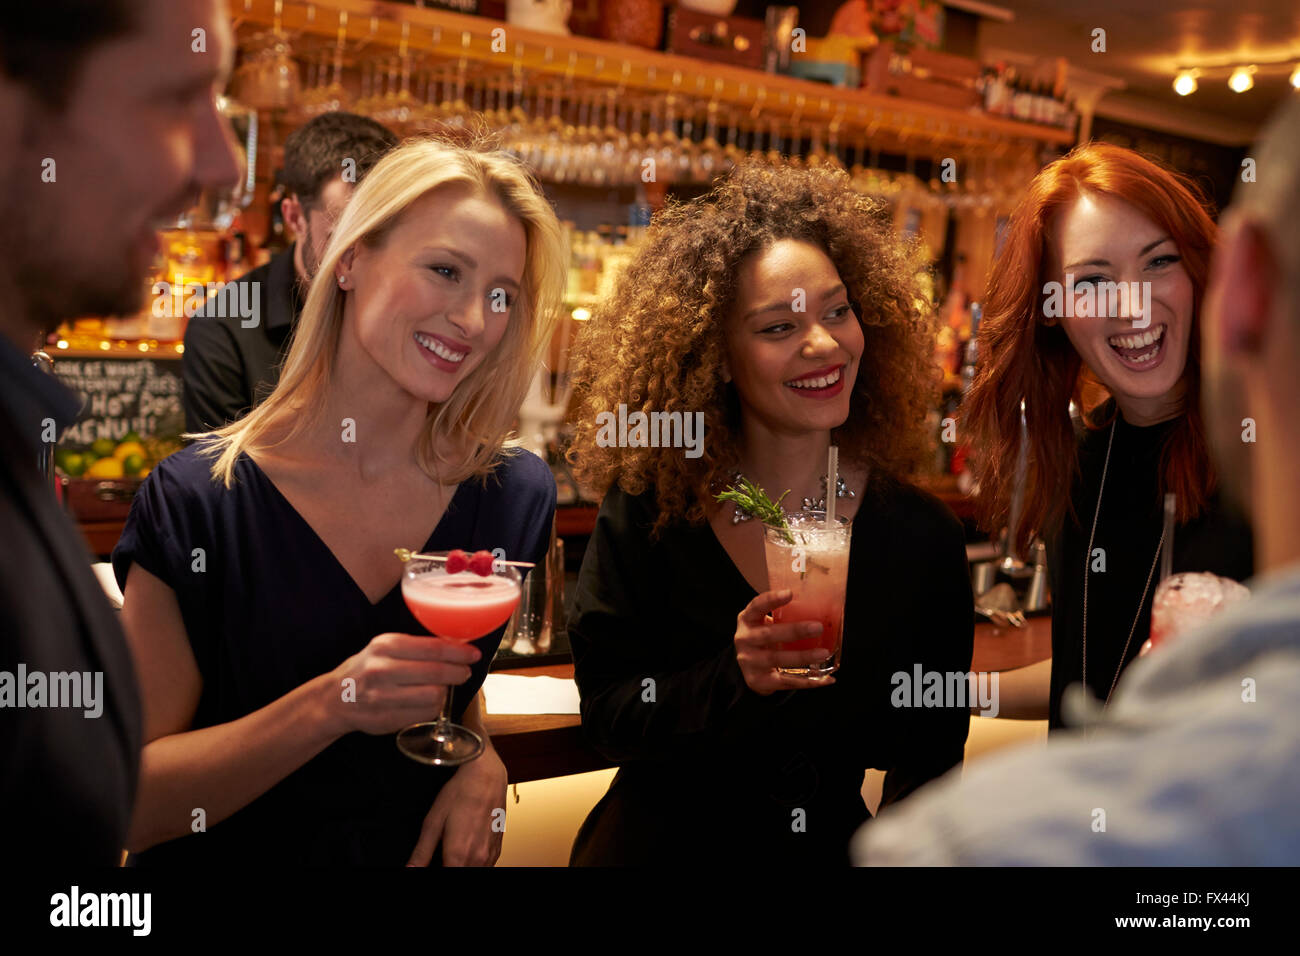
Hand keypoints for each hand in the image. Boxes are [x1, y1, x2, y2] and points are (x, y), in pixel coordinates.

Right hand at [326, 633, 480, 735]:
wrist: (335, 698)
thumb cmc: (367, 668)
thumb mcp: (385, 647)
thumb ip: (415, 646)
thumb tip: (456, 646)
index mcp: (386, 646)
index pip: (433, 648)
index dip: (459, 652)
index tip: (473, 654)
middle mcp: (383, 670)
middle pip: (437, 673)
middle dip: (458, 672)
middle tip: (465, 672)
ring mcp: (383, 697)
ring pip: (434, 696)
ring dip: (446, 692)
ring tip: (446, 687)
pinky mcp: (387, 719)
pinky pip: (425, 714)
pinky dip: (434, 708)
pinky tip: (431, 702)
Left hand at [407, 747, 507, 866]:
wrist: (486, 775)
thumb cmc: (461, 793)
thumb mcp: (432, 822)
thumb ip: (421, 852)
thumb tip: (410, 868)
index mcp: (459, 855)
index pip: (447, 877)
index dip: (434, 873)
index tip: (427, 864)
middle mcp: (477, 858)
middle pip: (460, 875)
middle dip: (447, 868)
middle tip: (438, 856)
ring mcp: (490, 855)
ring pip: (473, 873)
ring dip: (460, 867)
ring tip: (449, 854)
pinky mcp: (497, 849)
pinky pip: (485, 867)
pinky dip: (473, 864)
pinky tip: (465, 852)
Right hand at [734, 589, 836, 695]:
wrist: (750, 668)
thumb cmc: (765, 639)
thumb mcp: (766, 624)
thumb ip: (785, 616)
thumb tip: (824, 608)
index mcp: (747, 620)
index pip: (757, 606)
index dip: (772, 599)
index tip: (790, 593)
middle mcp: (744, 639)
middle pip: (768, 634)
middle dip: (795, 631)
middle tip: (818, 627)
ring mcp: (749, 661)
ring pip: (777, 659)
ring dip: (802, 656)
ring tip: (823, 653)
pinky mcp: (758, 680)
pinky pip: (785, 681)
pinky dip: (808, 681)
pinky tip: (826, 679)